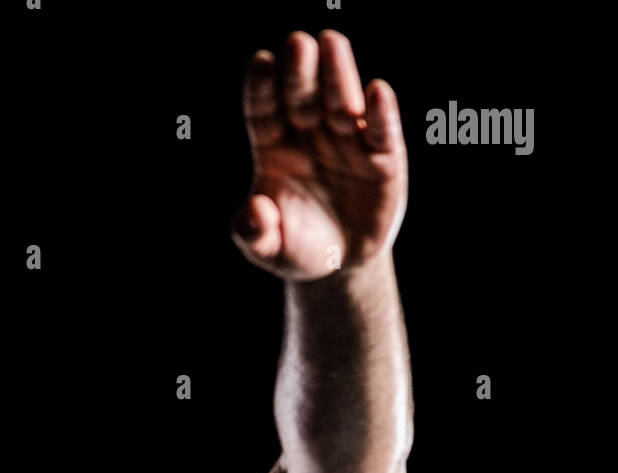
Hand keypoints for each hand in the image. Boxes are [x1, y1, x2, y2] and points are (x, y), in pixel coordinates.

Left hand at [231, 30, 407, 279]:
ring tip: (333, 46)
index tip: (262, 63)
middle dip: (300, 71)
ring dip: (338, 76)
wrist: (340, 266)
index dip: (263, 87)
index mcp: (274, 147)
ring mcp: (347, 141)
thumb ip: (254, 234)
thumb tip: (253, 215)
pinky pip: (381, 131)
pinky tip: (377, 93)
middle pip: (302, 96)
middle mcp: (309, 134)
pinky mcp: (383, 157)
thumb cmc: (297, 248)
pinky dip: (381, 113)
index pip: (264, 110)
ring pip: (341, 102)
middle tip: (299, 44)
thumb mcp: (269, 250)